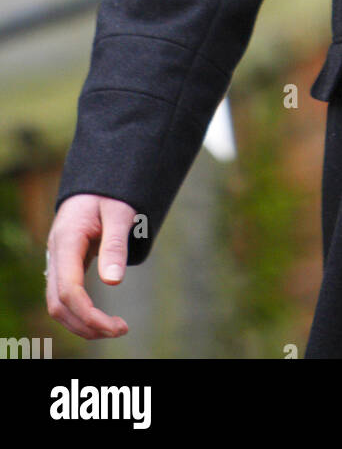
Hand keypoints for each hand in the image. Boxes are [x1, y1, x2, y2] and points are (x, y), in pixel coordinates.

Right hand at [46, 194, 135, 339]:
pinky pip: (64, 294)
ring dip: (81, 322)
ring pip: (57, 303)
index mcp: (67, 240)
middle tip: (120, 330)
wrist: (98, 177)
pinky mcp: (65, 262)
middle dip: (85, 325)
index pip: (68, 290)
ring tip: (113, 328)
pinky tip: (99, 318)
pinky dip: (79, 312)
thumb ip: (115, 243)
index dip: (88, 314)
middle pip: (58, 304)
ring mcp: (57, 258)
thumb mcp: (120, 211)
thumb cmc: (111, 190)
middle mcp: (55, 252)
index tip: (115, 326)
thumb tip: (113, 282)